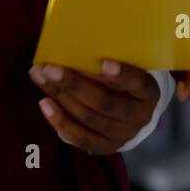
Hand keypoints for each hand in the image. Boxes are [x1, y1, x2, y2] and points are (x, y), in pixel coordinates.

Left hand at [29, 59, 160, 153]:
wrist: (135, 112)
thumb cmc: (126, 80)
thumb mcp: (130, 67)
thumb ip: (110, 60)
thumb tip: (76, 44)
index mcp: (148, 92)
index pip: (137, 83)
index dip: (122, 74)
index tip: (104, 62)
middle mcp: (138, 116)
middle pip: (105, 102)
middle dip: (75, 84)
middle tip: (51, 68)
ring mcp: (121, 135)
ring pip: (88, 118)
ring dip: (61, 97)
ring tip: (41, 77)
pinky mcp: (104, 147)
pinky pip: (79, 137)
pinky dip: (59, 120)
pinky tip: (45, 103)